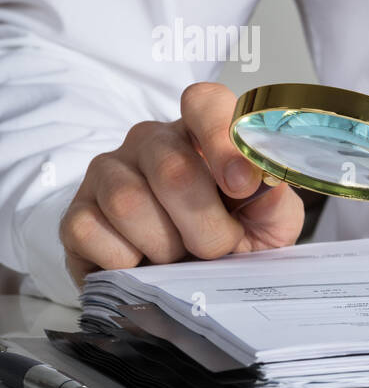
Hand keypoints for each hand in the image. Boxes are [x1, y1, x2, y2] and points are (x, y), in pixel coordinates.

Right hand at [60, 82, 303, 284]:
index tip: (242, 185)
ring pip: (129, 203)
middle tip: (218, 247)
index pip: (204, 101)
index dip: (223, 139)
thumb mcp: (270, 221)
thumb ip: (274, 195)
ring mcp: (107, 173)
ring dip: (166, 245)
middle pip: (171, 168)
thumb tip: (260, 176)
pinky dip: (126, 261)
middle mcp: (149, 142)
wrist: (190, 286)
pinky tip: (142, 264)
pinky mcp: (75, 212)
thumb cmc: (233, 240)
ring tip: (180, 256)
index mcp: (200, 133)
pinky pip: (91, 231)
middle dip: (205, 225)